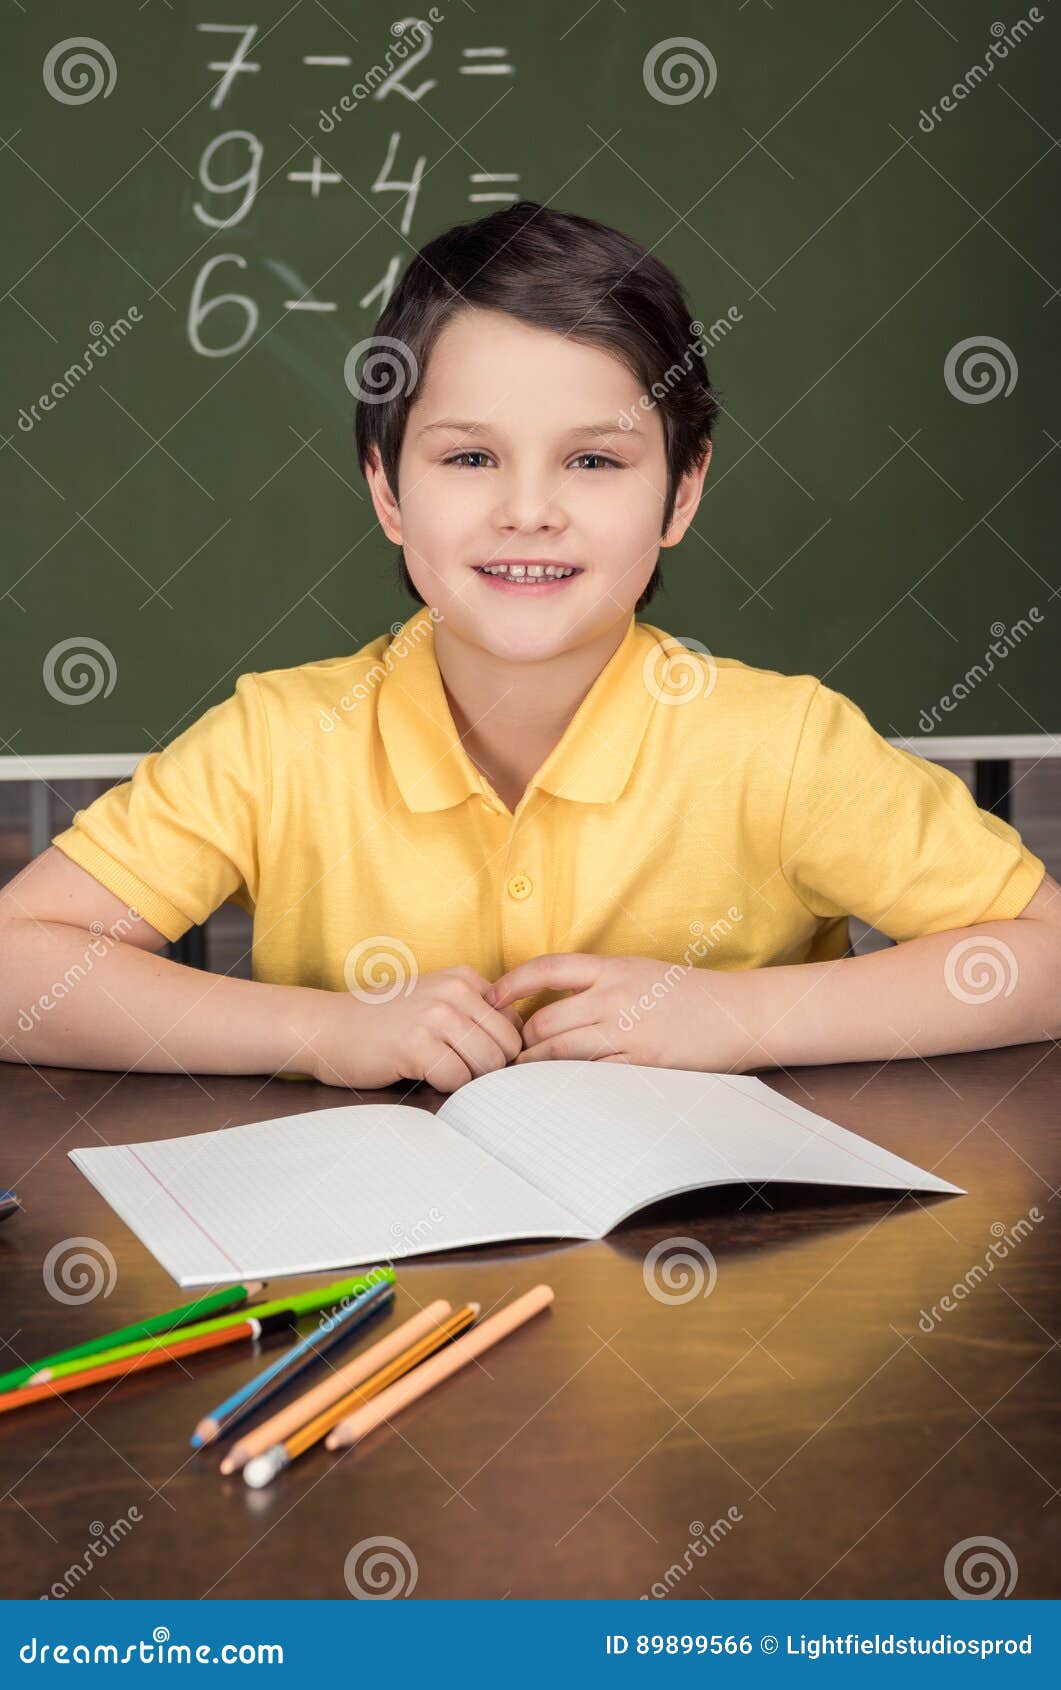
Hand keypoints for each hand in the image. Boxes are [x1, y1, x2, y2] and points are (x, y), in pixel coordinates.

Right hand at [306, 967, 522, 1092]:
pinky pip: (457, 1079)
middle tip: (461, 1073)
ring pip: (487, 1065)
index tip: (479, 1059)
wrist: (327, 1026)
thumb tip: (522, 1047)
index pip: (515, 1023)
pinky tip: (423, 1075)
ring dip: (469, 1079)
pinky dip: (445, 1087)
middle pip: (507, 1046)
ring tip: (441, 1072)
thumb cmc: (384, 1022)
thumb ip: (475, 1013)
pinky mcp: (416, 1045)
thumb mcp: (435, 1000)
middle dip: (490, 1070)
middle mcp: (454, 991)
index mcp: (464, 978)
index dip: (504, 1050)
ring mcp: (435, 1016)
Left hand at [486, 953, 757, 1072]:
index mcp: (613, 968)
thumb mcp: (641, 972)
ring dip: (534, 1066)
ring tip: (523, 1076)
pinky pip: (589, 1075)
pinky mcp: (641, 1063)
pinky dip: (566, 1082)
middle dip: (520, 1041)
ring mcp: (628, 1031)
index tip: (489, 999)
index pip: (547, 968)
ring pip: (559, 1051)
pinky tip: (556, 1091)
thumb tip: (553, 999)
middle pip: (544, 1020)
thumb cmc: (689, 994)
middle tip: (509, 1054)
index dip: (511, 984)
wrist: (739, 1013)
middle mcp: (616, 995)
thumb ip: (600, 982)